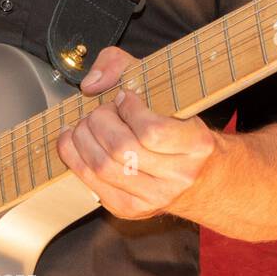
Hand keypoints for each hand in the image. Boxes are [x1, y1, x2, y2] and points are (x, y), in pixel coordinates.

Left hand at [56, 47, 223, 219]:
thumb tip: (92, 83)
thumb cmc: (180, 128)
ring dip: (83, 139)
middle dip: (100, 121)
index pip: (152, 132)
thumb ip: (123, 66)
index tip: (124, 98)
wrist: (202, 178)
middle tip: (101, 111)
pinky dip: (74, 158)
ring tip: (87, 125)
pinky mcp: (130, 209)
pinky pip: (91, 182)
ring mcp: (153, 198)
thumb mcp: (166, 89)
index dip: (129, 110)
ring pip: (103, 167)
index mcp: (197, 146)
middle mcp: (178, 177)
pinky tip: (75, 142)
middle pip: (122, 149)